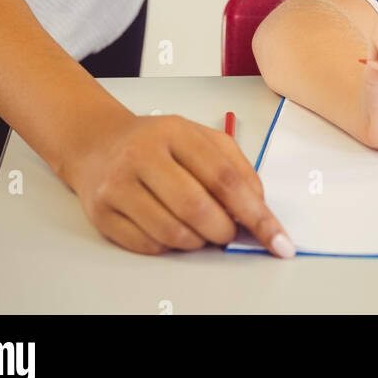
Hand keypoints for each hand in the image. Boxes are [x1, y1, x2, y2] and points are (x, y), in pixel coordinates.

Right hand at [65, 107, 295, 256]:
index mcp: (175, 131)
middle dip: (224, 231)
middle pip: (196, 208)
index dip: (257, 214)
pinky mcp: (102, 213)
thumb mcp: (200, 138)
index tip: (278, 240)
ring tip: (199, 229)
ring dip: (197, 242)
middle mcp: (142, 155)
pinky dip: (169, 246)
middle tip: (229, 233)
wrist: (98, 144)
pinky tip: (170, 229)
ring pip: (172, 232)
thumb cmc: (158, 143)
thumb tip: (259, 207)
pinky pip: (148, 245)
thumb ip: (235, 167)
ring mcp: (118, 185)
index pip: (225, 177)